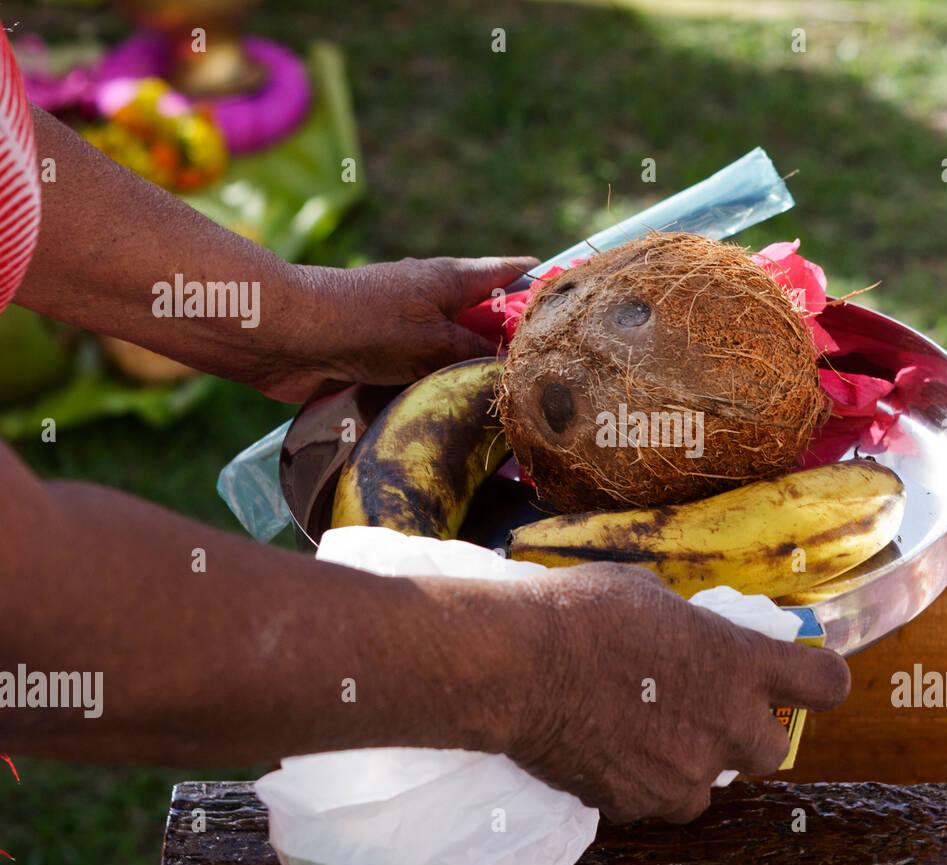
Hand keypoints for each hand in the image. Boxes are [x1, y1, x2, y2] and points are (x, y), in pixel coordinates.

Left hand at [257, 255, 537, 401]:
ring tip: (515, 415)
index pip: (512, 273)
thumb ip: (476, 354)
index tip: (578, 304)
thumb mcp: (433, 341)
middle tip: (555, 383)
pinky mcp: (383, 362)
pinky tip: (463, 426)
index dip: (545, 285)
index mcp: (451, 279)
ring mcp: (408, 333)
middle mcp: (433, 303)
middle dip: (516, 350)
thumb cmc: (361, 324)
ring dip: (476, 382)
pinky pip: (426, 382)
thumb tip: (513, 371)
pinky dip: (443, 399)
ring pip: (458, 358)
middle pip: (489, 323)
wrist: (284, 337)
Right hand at [504, 564, 850, 823]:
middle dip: (744, 736)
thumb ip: (686, 625)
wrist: (518, 666)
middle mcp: (724, 724)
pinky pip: (652, 802)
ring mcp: (682, 772)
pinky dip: (638, 783)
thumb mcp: (649, 595)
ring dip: (687, 765)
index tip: (801, 677)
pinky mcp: (638, 802)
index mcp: (738, 663)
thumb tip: (688, 633)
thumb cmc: (580, 612)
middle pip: (772, 751)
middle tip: (705, 713)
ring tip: (643, 734)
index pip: (824, 683)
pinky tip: (607, 751)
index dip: (817, 680)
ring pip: (707, 786)